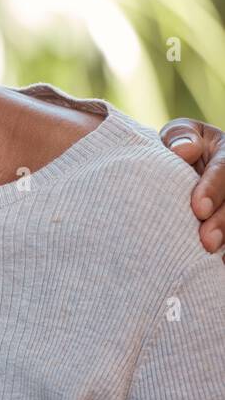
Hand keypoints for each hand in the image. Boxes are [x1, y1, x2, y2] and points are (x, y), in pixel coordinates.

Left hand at [160, 118, 224, 254]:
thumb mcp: (180, 135)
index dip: (213, 189)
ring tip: (209, 254)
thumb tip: (183, 151)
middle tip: (207, 241)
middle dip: (223, 222)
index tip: (198, 209)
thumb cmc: (178, 147)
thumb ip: (180, 137)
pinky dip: (224, 252)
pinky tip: (214, 265)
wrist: (182, 163)